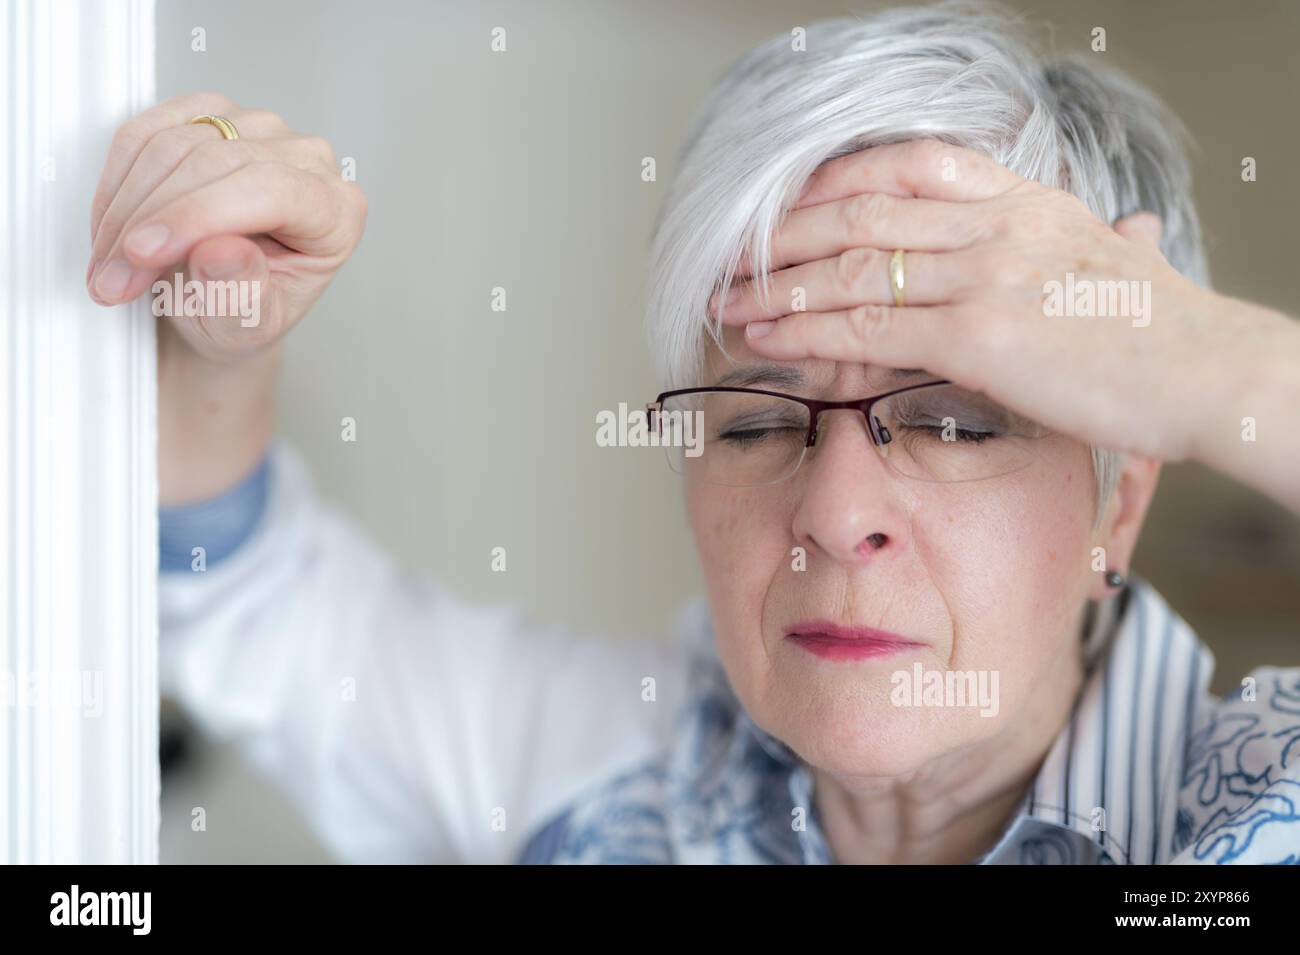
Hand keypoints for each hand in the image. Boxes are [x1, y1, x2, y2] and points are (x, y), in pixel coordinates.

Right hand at [87, 91, 367, 359]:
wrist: (225, 303)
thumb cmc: (248, 314)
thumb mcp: (248, 327)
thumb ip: (241, 296)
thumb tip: (221, 253)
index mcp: (337, 212)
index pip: (269, 190)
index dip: (197, 216)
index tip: (142, 252)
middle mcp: (306, 160)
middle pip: (216, 164)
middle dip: (150, 223)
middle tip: (113, 279)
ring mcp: (258, 129)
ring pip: (173, 146)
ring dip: (125, 209)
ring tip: (110, 267)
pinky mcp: (210, 115)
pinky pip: (146, 133)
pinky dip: (118, 181)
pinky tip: (112, 227)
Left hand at [712, 139, 1246, 465]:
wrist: (1212, 374)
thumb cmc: (1163, 333)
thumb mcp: (1115, 264)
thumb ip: (1084, 246)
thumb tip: (1116, 230)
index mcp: (1022, 200)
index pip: (905, 164)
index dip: (831, 183)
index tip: (784, 208)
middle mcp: (995, 224)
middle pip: (861, 210)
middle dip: (784, 235)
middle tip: (729, 257)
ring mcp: (985, 274)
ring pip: (852, 267)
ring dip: (777, 285)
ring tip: (723, 301)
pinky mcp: (980, 334)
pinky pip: (868, 328)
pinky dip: (806, 332)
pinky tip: (765, 338)